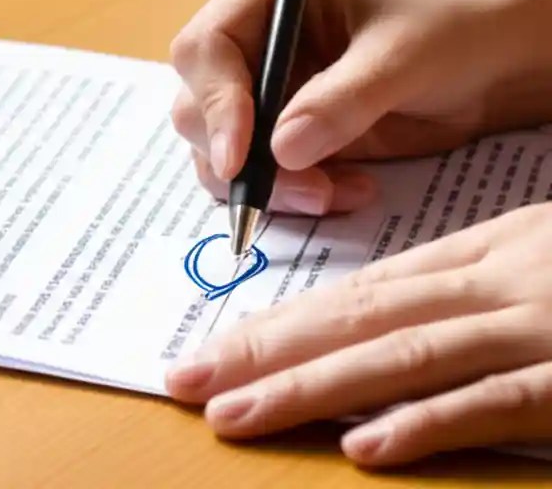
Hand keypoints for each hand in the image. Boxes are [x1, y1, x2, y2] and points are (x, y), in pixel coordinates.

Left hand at [165, 203, 551, 465]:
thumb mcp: (547, 256)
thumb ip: (475, 287)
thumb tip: (390, 321)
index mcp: (486, 253)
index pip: (360, 290)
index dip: (279, 322)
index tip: (213, 348)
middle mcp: (495, 286)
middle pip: (357, 316)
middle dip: (262, 350)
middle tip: (185, 379)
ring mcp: (536, 330)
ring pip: (403, 355)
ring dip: (310, 387)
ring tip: (234, 414)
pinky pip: (497, 402)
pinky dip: (425, 422)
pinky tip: (361, 445)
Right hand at [169, 0, 551, 214]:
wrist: (487, 70)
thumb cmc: (447, 36)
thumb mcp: (402, 59)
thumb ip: (342, 100)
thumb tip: (280, 149)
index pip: (204, 49)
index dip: (214, 102)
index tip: (241, 155)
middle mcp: (248, 43)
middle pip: (197, 108)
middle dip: (241, 157)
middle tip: (303, 187)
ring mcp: (257, 93)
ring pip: (217, 153)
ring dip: (268, 186)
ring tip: (335, 192)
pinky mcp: (274, 137)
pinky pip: (253, 179)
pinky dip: (289, 197)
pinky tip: (345, 190)